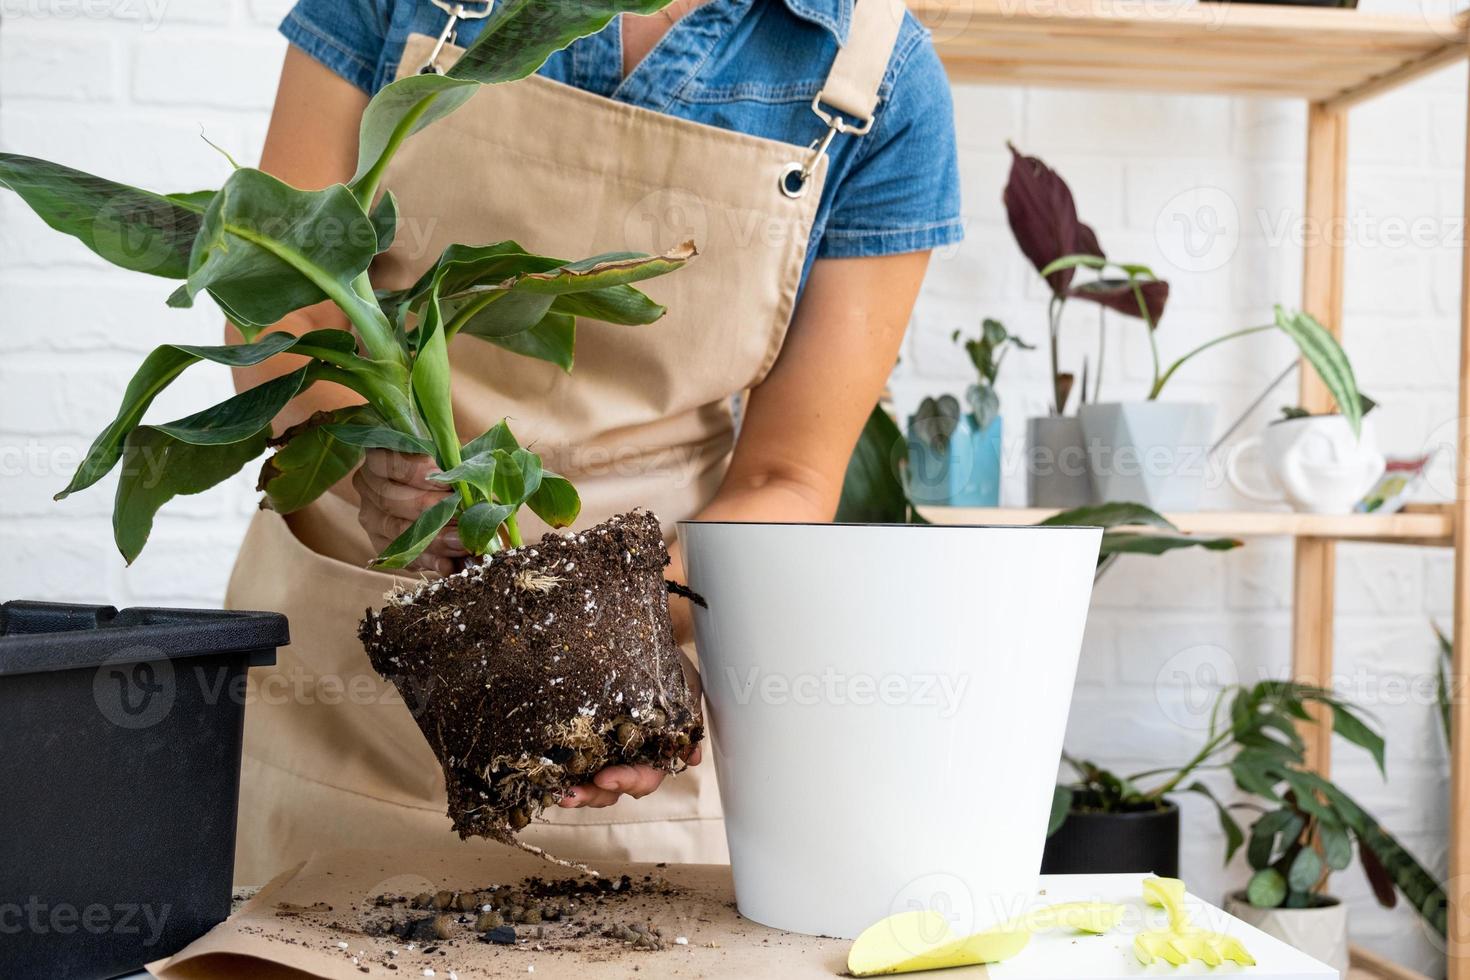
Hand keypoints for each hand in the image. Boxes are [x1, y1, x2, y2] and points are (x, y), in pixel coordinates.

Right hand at [352, 449, 465, 574]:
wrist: (434, 486)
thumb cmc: (443, 464)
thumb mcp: (447, 456)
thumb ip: (454, 467)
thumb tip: (470, 485)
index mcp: (379, 456)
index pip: (393, 464)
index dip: (421, 474)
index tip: (450, 483)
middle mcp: (368, 486)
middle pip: (394, 501)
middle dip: (433, 512)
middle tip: (464, 518)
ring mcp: (371, 517)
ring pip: (398, 531)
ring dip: (434, 540)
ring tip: (462, 544)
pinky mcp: (380, 543)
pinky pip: (400, 556)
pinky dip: (428, 561)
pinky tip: (449, 565)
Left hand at [560, 653, 703, 808]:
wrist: (647, 642)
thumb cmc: (670, 669)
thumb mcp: (686, 691)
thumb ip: (689, 723)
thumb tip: (692, 758)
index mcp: (654, 753)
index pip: (643, 778)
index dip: (627, 782)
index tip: (605, 778)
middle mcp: (628, 758)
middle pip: (611, 789)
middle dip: (592, 794)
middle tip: (571, 795)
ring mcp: (603, 750)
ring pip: (588, 781)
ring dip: (574, 790)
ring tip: (557, 792)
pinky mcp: (582, 737)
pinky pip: (569, 760)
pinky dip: (558, 770)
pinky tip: (544, 773)